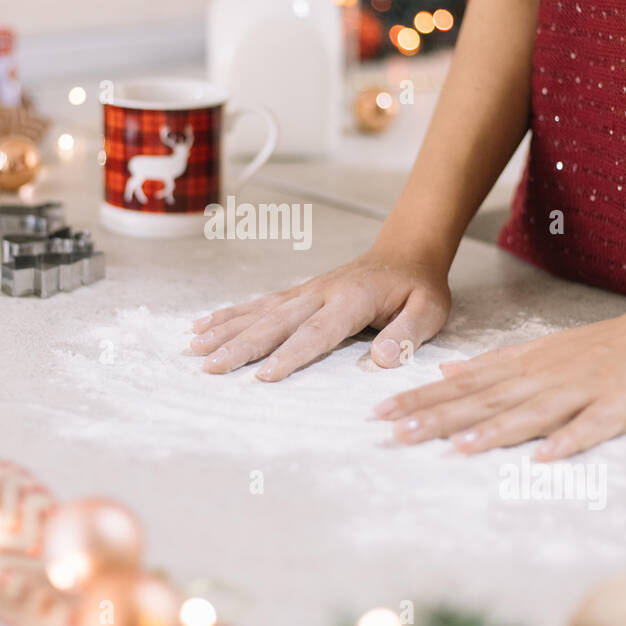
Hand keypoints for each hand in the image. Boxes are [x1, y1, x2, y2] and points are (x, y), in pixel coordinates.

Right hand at [190, 251, 450, 380]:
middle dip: (241, 346)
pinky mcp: (296, 293)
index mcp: (352, 299)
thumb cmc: (418, 287)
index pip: (318, 331)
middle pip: (276, 322)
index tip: (265, 375)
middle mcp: (321, 292)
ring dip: (226, 330)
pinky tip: (203, 326)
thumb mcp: (430, 310)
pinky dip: (229, 315)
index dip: (291, 354)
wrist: (405, 250)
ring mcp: (304, 291)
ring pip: (259, 312)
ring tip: (195, 349)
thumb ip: (407, 334)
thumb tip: (380, 359)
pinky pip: (258, 305)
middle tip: (211, 367)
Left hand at [374, 305, 625, 459]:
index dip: (422, 399)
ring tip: (455, 448)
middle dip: (437, 417)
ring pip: (531, 413)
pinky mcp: (621, 407)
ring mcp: (583, 392)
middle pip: (485, 400)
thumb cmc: (610, 346)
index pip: (464, 385)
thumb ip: (496, 364)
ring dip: (492, 431)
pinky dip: (568, 441)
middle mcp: (546, 377)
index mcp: (527, 365)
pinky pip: (592, 427)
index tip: (380, 412)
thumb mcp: (545, 348)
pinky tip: (545, 458)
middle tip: (394, 432)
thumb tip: (444, 374)